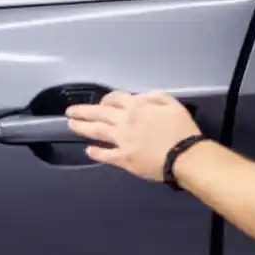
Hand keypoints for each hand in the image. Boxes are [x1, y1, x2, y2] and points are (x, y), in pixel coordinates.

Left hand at [66, 90, 200, 181]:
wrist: (184, 155)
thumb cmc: (181, 129)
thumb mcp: (171, 103)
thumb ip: (153, 96)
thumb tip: (139, 97)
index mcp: (136, 106)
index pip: (114, 98)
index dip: (105, 99)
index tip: (100, 102)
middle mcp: (125, 121)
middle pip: (98, 113)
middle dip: (82, 111)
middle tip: (70, 112)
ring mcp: (122, 140)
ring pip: (96, 131)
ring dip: (82, 127)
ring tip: (71, 125)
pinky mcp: (123, 158)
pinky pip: (105, 155)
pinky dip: (95, 152)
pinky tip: (88, 150)